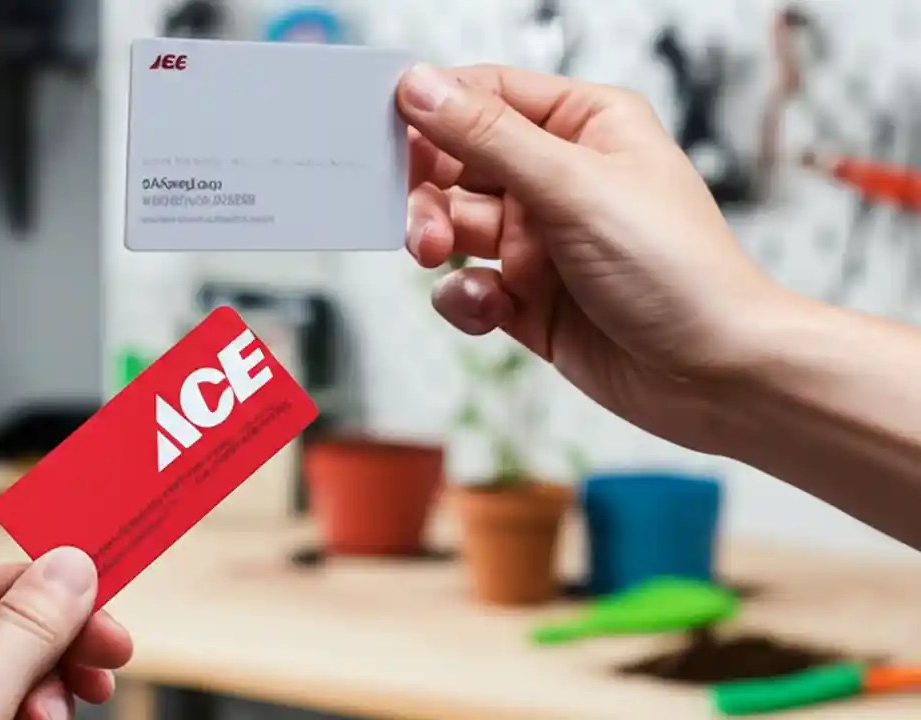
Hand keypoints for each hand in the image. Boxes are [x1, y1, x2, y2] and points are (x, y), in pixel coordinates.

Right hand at [396, 64, 788, 450]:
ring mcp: (542, 242)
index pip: (487, 95)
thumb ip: (488, 136)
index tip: (385, 127)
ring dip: (438, 241)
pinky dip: (466, 297)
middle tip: (417, 216)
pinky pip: (469, 286)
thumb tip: (421, 85)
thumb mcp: (574, 187)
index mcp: (584, 127)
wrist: (717, 378)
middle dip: (428, 190)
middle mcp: (559, 179)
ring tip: (440, 256)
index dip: (434, 108)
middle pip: (457, 164)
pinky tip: (490, 308)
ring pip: (455, 226)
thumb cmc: (677, 271)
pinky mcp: (529, 301)